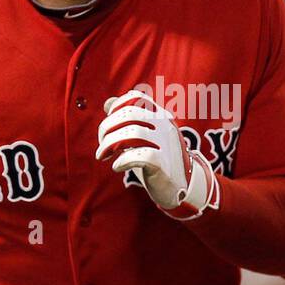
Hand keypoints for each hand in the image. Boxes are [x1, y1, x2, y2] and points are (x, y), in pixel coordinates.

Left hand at [96, 89, 219, 219]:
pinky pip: (139, 155)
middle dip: (106, 127)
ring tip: (103, 155)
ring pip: (132, 132)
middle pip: (129, 114)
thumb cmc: (159, 160)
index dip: (116, 108)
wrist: (182, 187)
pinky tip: (117, 166)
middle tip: (102, 145)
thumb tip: (108, 103)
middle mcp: (165, 126)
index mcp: (161, 116)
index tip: (109, 126)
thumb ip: (127, 119)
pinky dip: (122, 160)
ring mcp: (165, 144)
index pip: (136, 98)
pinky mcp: (163, 164)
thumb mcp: (143, 136)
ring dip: (109, 144)